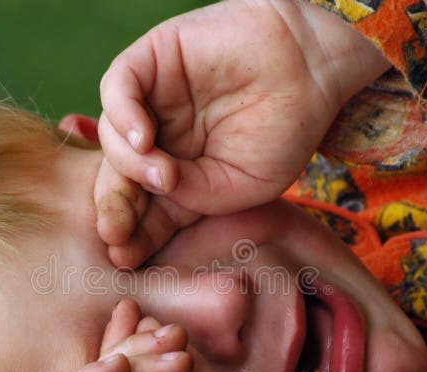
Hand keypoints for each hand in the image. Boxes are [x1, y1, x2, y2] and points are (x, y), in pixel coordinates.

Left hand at [96, 0, 389, 266]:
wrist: (314, 67)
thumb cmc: (286, 131)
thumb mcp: (244, 184)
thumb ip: (195, 195)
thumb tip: (152, 187)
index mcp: (179, 176)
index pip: (143, 210)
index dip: (131, 234)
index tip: (124, 257)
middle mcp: (160, 140)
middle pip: (117, 176)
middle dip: (114, 207)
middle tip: (115, 231)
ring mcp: (154, 101)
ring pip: (112, 137)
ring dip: (127, 164)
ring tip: (161, 175)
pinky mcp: (154, 60)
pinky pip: (118, 88)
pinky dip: (122, 115)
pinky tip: (143, 138)